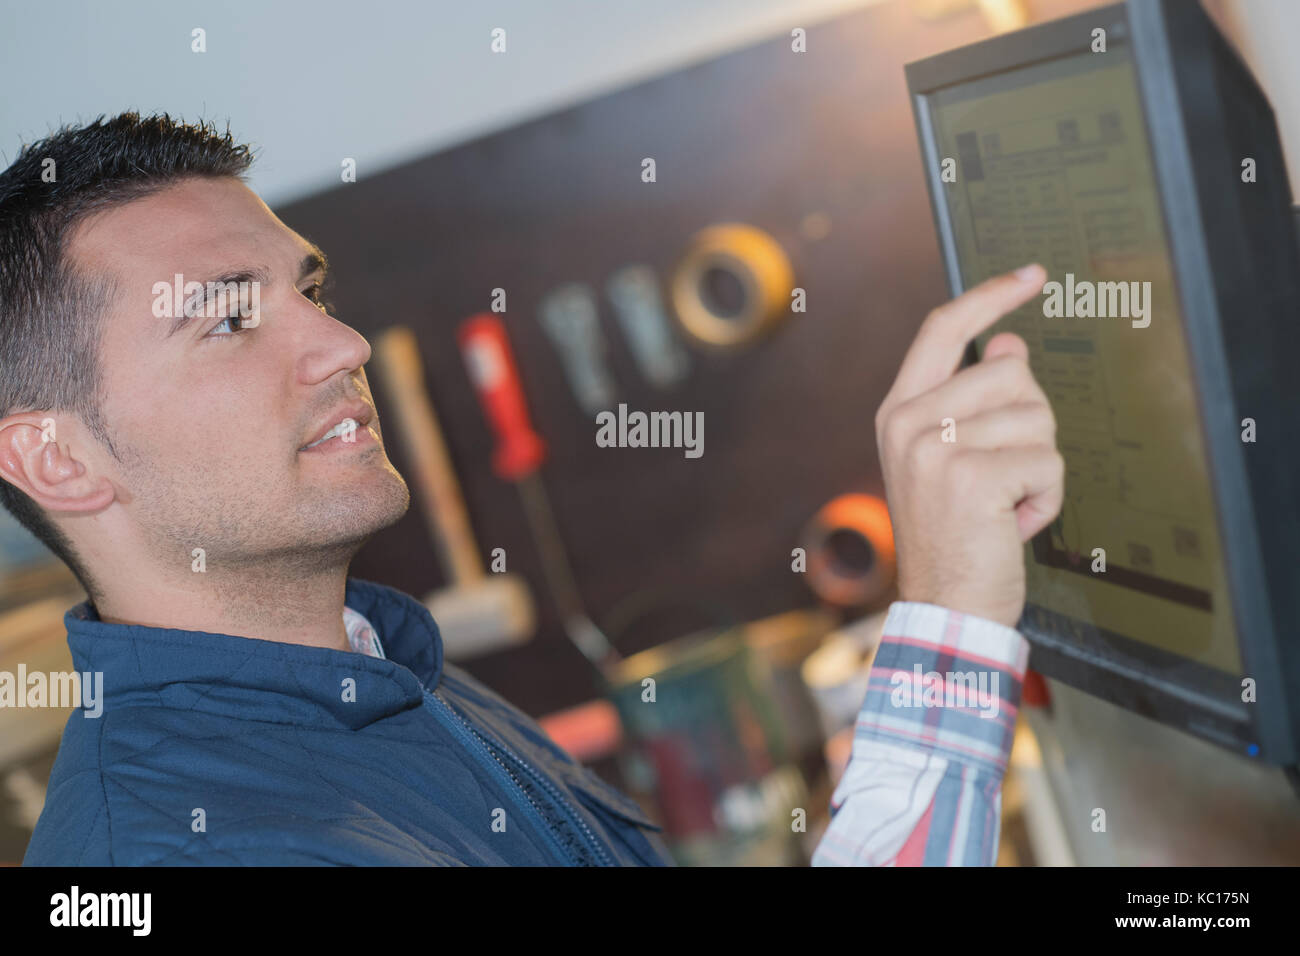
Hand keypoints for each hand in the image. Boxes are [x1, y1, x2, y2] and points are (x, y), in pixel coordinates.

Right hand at [874, 265, 1063, 627]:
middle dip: (1030, 422)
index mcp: (898, 412)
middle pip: (1010, 372)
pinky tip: (1016, 523)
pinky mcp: (971, 476)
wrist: (942, 608)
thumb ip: (970, 401)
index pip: (942, 330)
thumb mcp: (949, 460)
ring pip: (1037, 417)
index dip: (989, 296)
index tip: (1031, 276)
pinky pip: (1048, 461)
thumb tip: (1008, 345)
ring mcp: (934, 448)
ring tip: (1007, 504)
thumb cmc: (953, 536)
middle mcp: (907, 423)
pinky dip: (1048, 498)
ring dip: (1040, 466)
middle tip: (1004, 473)